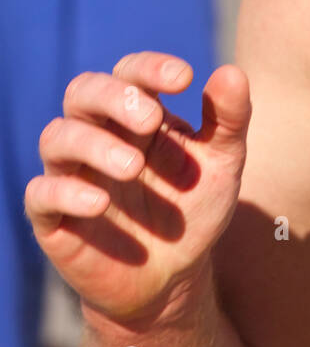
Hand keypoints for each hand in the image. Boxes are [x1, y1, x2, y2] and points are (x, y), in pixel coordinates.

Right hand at [25, 53, 251, 324]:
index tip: (184, 78)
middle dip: (115, 97)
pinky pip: (41, 195)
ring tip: (133, 166)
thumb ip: (229, 120)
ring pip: (57, 137)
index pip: (129, 72)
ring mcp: (72, 175)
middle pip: (83, 91)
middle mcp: (98, 136)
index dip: (150, 67)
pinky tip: (101, 204)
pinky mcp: (54, 219)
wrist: (173, 279)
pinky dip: (66, 193)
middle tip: (152, 120)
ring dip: (93, 144)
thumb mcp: (222, 165)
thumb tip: (231, 72)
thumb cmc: (193, 210)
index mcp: (137, 115)